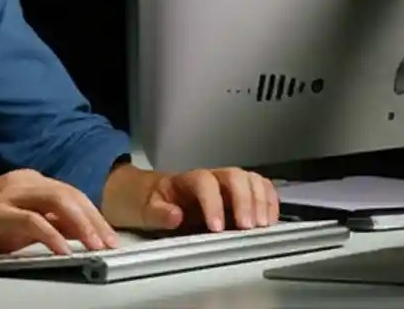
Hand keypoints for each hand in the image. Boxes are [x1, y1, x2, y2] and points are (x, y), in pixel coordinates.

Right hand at [0, 169, 120, 254]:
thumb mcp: (19, 223)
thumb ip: (47, 223)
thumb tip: (78, 233)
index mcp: (30, 181)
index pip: (71, 193)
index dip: (94, 214)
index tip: (109, 236)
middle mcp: (23, 181)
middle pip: (70, 194)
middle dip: (94, 220)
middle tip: (110, 243)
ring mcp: (10, 193)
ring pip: (57, 201)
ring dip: (80, 224)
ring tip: (94, 245)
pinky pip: (32, 220)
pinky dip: (52, 234)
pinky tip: (64, 249)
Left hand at [114, 166, 280, 232]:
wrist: (134, 192)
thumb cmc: (137, 200)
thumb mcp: (137, 209)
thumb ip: (156, 213)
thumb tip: (176, 216)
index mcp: (183, 181)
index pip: (204, 182)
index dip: (213, 203)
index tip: (217, 228)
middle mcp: (206, 178)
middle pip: (234, 176)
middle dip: (245, 200)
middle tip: (248, 227)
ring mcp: (220, 185)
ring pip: (248, 180)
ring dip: (260, 200)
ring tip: (263, 225)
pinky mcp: (230, 196)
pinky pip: (255, 189)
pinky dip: (267, 200)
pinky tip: (269, 219)